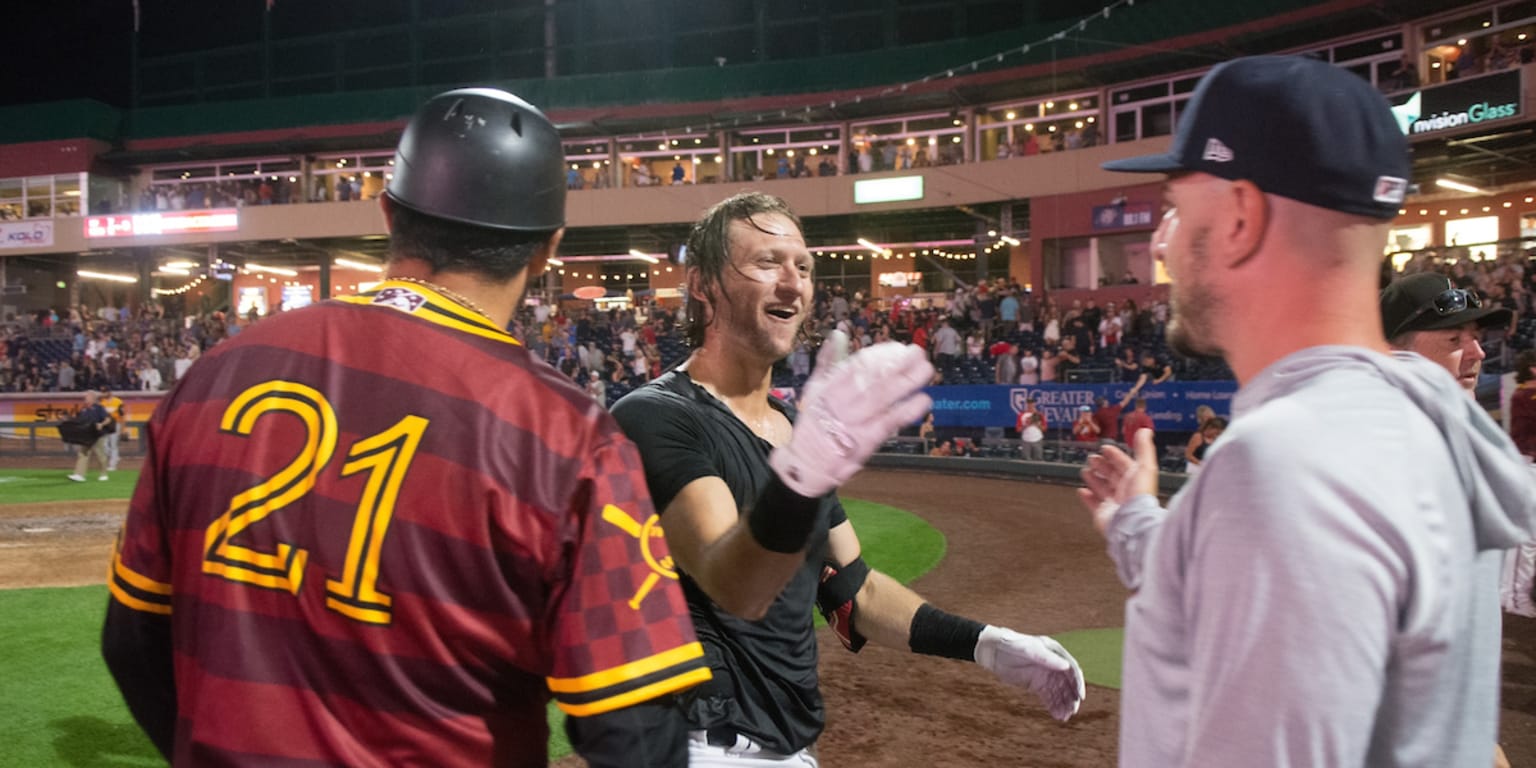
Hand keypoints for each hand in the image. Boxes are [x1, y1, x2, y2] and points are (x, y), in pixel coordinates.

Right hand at [769, 331, 933, 496]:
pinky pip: (889, 423)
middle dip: (899, 364)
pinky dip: (907, 411)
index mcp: (829, 389)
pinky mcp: (865, 443)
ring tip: (926, 370)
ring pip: (883, 399)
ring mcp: (854, 424)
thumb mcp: (814, 389)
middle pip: (874, 380)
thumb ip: (827, 361)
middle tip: (918, 352)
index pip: (856, 366)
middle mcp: (842, 404)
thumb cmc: (814, 423)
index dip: (880, 355)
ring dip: (907, 383)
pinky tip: (923, 399)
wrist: (806, 464)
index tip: (897, 347)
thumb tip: (837, 333)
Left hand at [974, 626, 1084, 721]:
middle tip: (1073, 711)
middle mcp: (1053, 664)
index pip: (1071, 669)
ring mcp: (1046, 675)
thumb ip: (1047, 658)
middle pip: (1067, 683)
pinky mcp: (1037, 685)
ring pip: (1059, 692)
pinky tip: (1057, 715)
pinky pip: (1049, 697)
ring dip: (1063, 704)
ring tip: (1064, 717)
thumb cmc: (1012, 645)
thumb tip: (1066, 666)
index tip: (1080, 696)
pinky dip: (1053, 706)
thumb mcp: (1029, 650)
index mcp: (1055, 652)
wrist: (993, 651)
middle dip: (1071, 697)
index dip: (1077, 682)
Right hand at [1077, 428, 1157, 534]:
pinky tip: (1082, 490)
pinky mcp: (1103, 514)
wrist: (1131, 521)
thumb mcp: (1144, 466)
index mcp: (1135, 479)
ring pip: (1102, 488)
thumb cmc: (1140, 496)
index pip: (1123, 464)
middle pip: (1111, 475)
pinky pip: (1093, 504)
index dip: (1114, 455)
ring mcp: (1114, 503)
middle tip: (1092, 458)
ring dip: (1093, 479)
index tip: (1105, 448)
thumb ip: (1144, 448)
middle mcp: (1125, 491)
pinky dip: (1087, 497)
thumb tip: (1146, 430)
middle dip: (1101, 465)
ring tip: (1085, 471)